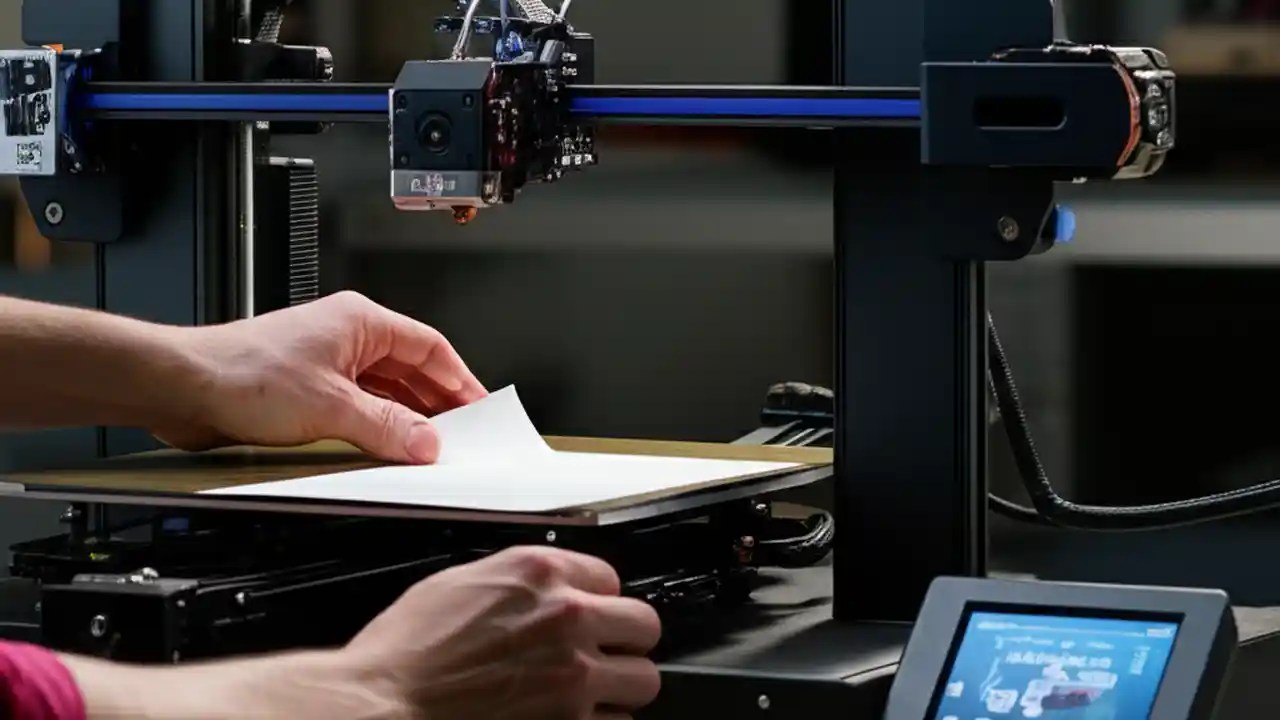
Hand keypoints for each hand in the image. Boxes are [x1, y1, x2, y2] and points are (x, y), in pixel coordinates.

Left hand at [156, 291, 486, 462]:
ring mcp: (328, 362)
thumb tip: (427, 442)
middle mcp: (347, 337)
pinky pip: (360, 405)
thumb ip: (387, 427)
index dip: (460, 378)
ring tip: (427, 447)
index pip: (430, 346)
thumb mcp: (331, 406)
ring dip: (406, 418)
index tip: (478, 409)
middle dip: (437, 403)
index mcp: (361, 321)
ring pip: (386, 389)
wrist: (181, 386)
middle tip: (460, 435)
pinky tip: (387, 447)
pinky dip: (378, 425)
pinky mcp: (309, 388)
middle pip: (411, 369)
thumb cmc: (241, 372)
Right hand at [344, 546, 662, 718]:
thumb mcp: (459, 584)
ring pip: (642, 680)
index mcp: (539, 574)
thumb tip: (542, 588)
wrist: (384, 707)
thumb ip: (517, 583)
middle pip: (643, 625)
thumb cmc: (405, 653)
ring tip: (589, 694)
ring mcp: (574, 677)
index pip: (610, 578)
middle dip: (625, 641)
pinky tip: (572, 719)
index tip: (590, 615)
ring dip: (618, 687)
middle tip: (604, 654)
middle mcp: (567, 619)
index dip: (597, 601)